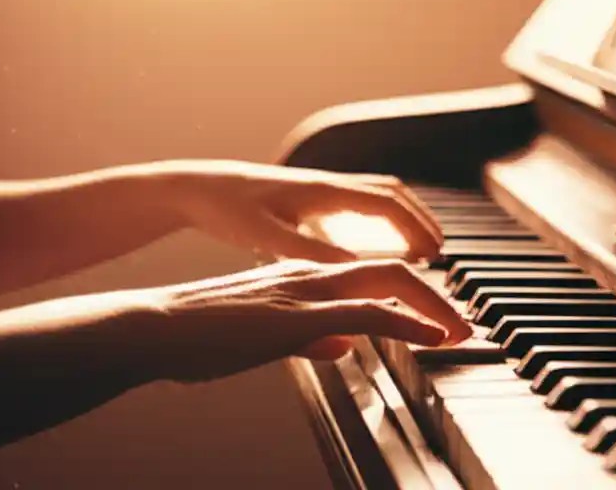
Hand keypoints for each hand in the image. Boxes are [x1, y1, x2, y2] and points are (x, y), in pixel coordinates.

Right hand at [146, 258, 472, 381]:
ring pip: (390, 281)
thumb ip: (308, 337)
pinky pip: (369, 312)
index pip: (370, 275)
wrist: (152, 328)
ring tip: (460, 330)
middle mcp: (310, 275)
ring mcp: (306, 291)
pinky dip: (408, 321)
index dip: (410, 291)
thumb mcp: (264, 336)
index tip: (437, 315)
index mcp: (301, 278)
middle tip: (463, 323)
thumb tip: (344, 345)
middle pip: (392, 269)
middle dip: (435, 294)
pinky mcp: (298, 315)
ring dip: (433, 305)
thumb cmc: (196, 336)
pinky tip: (433, 337)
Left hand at [149, 160, 443, 262]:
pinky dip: (383, 220)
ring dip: (406, 218)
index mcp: (324, 191)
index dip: (416, 229)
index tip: (434, 255)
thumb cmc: (227, 209)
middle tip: (440, 252)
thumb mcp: (268, 236)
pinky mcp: (313, 199)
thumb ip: (311, 252)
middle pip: (393, 194)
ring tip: (422, 248)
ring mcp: (322, 189)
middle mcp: (329, 185)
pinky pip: (361, 204)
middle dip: (421, 221)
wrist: (197, 187)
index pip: (388, 204)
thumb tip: (355, 268)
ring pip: (380, 195)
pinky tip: (380, 245)